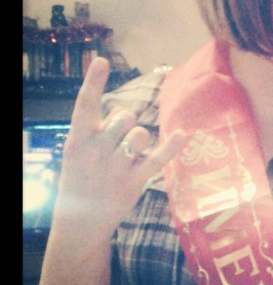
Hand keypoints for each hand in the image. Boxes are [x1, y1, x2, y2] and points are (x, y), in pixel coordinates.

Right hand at [56, 57, 184, 230]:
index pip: (84, 105)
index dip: (93, 82)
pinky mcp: (134, 181)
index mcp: (78, 141)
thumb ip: (97, 131)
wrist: (80, 224)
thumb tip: (124, 112)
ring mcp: (116, 167)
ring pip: (139, 133)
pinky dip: (171, 146)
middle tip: (118, 138)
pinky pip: (157, 158)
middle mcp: (96, 151)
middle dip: (126, 120)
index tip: (102, 61)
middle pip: (123, 117)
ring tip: (129, 153)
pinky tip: (183, 134)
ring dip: (140, 137)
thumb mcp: (77, 153)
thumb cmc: (80, 181)